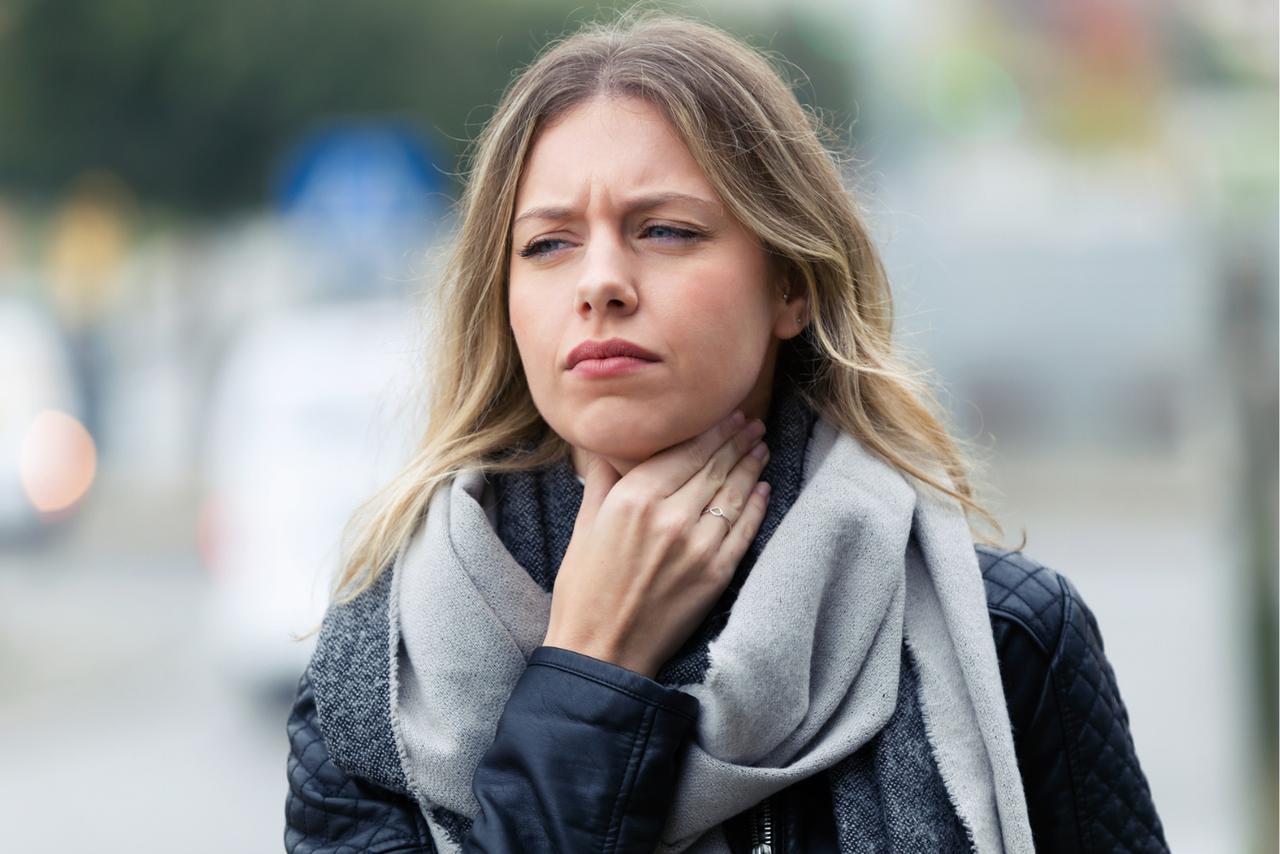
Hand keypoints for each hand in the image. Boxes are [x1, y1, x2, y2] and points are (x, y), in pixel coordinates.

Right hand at [541, 409, 771, 678]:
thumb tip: (608, 445)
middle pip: (714, 466)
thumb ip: (603, 480)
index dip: (712, 430)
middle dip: (737, 441)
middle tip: (753, 425)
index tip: (728, 416)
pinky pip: (744, 530)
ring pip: (734, 493)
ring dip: (751, 466)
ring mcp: (698, 546)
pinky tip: (763, 489)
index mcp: (633, 498)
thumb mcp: (584, 526)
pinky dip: (756, 505)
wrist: (601, 652)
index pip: (684, 451)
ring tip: (761, 448)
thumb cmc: (583, 590)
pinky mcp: (716, 574)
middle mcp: (670, 516)